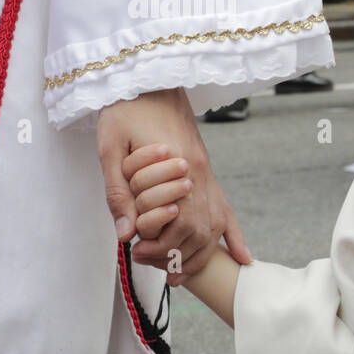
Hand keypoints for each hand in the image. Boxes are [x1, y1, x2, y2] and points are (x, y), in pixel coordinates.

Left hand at [97, 88, 249, 285]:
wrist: (151, 80)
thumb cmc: (126, 111)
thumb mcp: (110, 148)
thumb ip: (118, 192)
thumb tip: (126, 235)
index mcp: (179, 167)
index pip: (179, 222)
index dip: (160, 246)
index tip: (136, 253)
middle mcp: (201, 175)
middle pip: (199, 230)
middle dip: (176, 255)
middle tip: (148, 262)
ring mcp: (209, 177)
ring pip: (215, 228)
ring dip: (200, 255)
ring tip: (178, 274)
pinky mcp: (210, 176)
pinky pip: (229, 213)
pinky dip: (237, 239)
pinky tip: (242, 259)